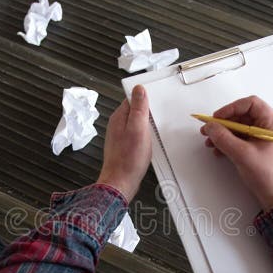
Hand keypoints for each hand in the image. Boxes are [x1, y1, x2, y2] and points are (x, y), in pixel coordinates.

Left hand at [96, 85, 151, 201]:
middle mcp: (117, 125)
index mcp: (119, 117)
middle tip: (155, 120)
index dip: (144, 98)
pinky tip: (149, 143)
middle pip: (135, 110)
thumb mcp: (138, 129)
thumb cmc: (128, 159)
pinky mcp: (125, 146)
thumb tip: (139, 90)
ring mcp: (121, 136)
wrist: (121, 182)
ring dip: (147, 126)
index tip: (154, 103)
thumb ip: (139, 108)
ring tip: (153, 132)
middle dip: (147, 113)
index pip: (132, 98)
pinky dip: (145, 136)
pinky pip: (137, 134)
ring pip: (137, 123)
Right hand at [200, 95, 272, 210]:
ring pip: (241, 128)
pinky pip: (242, 139)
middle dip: (224, 123)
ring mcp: (265, 138)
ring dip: (224, 134)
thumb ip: (224, 138)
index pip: (252, 104)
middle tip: (209, 130)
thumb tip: (210, 127)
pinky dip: (229, 142)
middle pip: (244, 116)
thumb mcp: (242, 155)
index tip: (217, 117)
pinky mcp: (259, 148)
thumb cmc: (269, 176)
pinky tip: (219, 150)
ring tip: (211, 142)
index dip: (232, 108)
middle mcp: (271, 128)